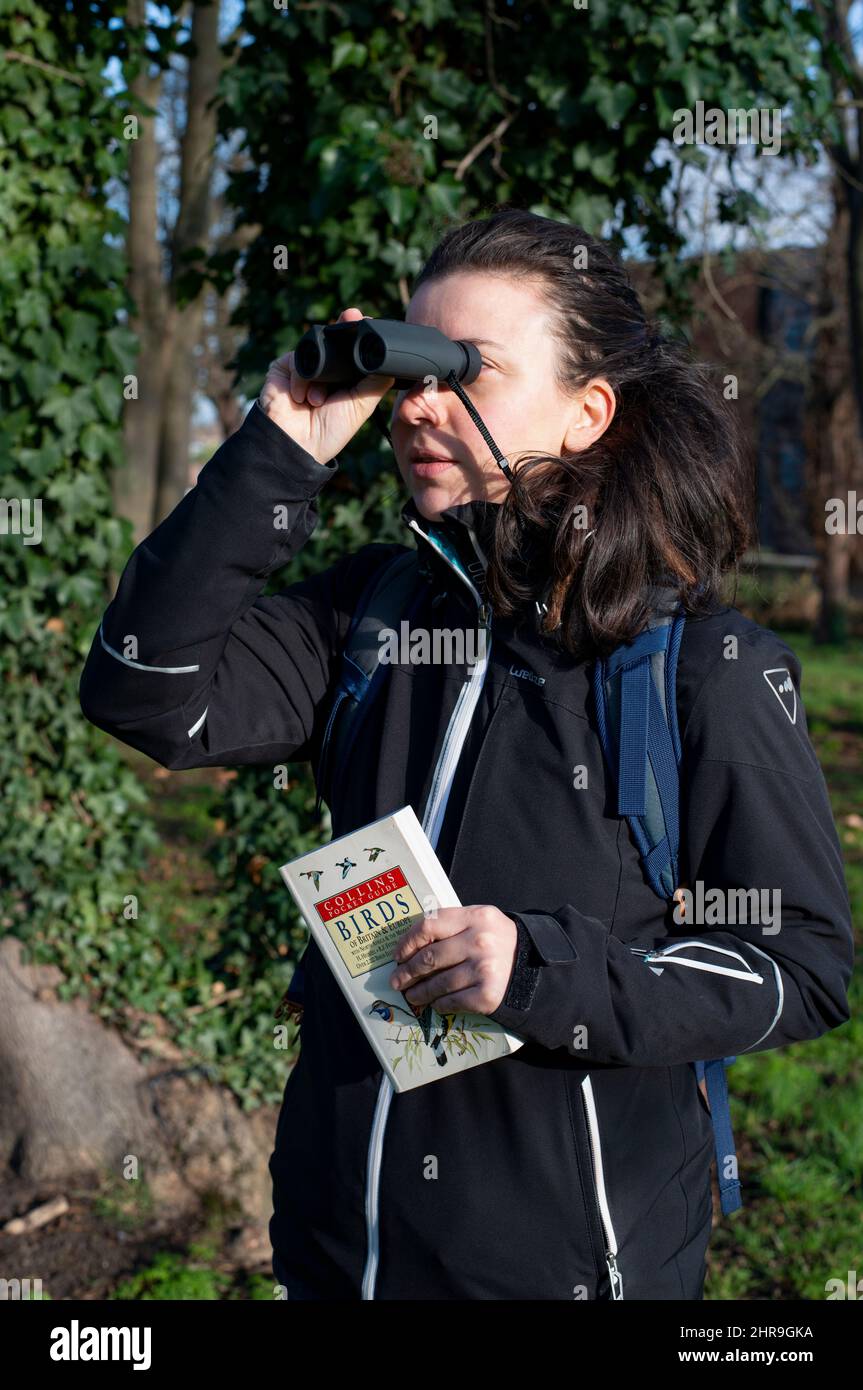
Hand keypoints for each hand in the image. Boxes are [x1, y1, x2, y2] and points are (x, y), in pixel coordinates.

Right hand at [257, 306, 394, 464]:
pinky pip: (296, 359)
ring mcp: (304, 367)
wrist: (299, 445)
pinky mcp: (283, 368)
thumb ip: (377, 380)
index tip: (366, 319)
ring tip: (318, 401)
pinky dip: (301, 378)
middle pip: (334, 341)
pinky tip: (302, 399)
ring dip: (320, 375)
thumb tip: (392, 359)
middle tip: (351, 317)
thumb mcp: (363, 404)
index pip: (352, 349)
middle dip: (342, 332)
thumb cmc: (332, 430)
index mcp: (346, 377)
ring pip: (315, 349)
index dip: (359, 334)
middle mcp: (326, 370)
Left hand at [388, 905, 517, 1015]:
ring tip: (412, 995)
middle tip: (397, 980)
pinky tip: (435, 1004)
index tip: (398, 955)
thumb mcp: (481, 921)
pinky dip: (440, 1004)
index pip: (429, 926)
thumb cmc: (499, 942)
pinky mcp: (488, 995)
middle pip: (430, 957)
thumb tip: (411, 946)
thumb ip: (452, 925)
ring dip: (420, 992)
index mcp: (476, 917)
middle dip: (408, 971)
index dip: (408, 942)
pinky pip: (453, 1001)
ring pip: (438, 983)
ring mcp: (485, 969)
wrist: (535, 967)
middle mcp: (480, 941)